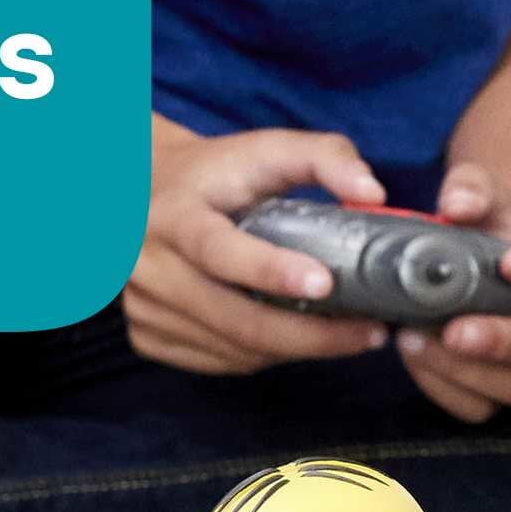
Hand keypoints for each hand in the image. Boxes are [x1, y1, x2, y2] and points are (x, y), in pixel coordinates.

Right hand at [124, 124, 393, 374]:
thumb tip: (372, 194)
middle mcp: (149, 265)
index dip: (270, 270)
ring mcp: (144, 307)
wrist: (138, 190)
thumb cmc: (215, 174)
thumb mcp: (264, 149)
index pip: (217, 250)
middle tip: (367, 333)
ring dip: (293, 350)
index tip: (324, 283)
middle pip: (235, 319)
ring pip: (233, 349)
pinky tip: (291, 340)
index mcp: (174, 213)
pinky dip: (263, 356)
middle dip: (310, 335)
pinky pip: (218, 361)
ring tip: (342, 337)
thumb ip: (324, 156)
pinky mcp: (148, 335)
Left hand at [396, 163, 510, 422]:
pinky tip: (415, 358)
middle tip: (454, 329)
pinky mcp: (498, 394)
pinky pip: (476, 407)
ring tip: (415, 340)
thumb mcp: (480, 198)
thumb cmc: (487, 234)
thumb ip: (471, 189)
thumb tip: (457, 203)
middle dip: (500, 341)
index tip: (510, 262)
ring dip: (462, 370)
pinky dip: (442, 387)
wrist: (470, 269)